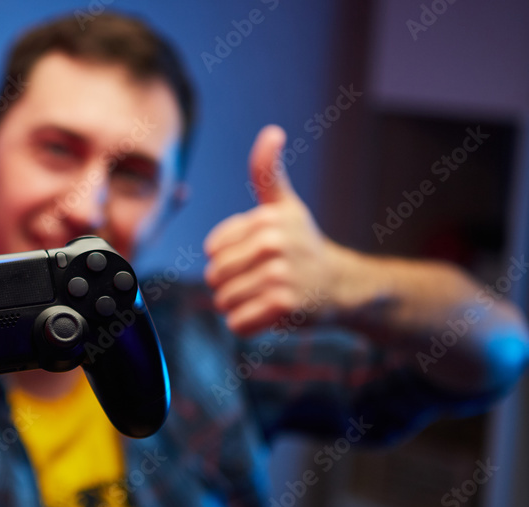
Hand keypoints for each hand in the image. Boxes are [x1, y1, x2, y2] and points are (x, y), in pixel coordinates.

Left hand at [203, 125, 349, 335]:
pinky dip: (247, 326)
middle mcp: (272, 243)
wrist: (341, 285)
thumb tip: (271, 132)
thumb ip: (267, 173)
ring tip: (267, 296)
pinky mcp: (284, 305)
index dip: (228, 258)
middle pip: (214, 276)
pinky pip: (237, 323)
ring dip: (239, 306)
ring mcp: (279, 274)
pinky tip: (269, 314)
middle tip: (263, 280)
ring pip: (223, 301)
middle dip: (231, 285)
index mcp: (265, 219)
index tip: (257, 255)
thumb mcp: (285, 205)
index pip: (212, 250)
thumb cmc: (303, 245)